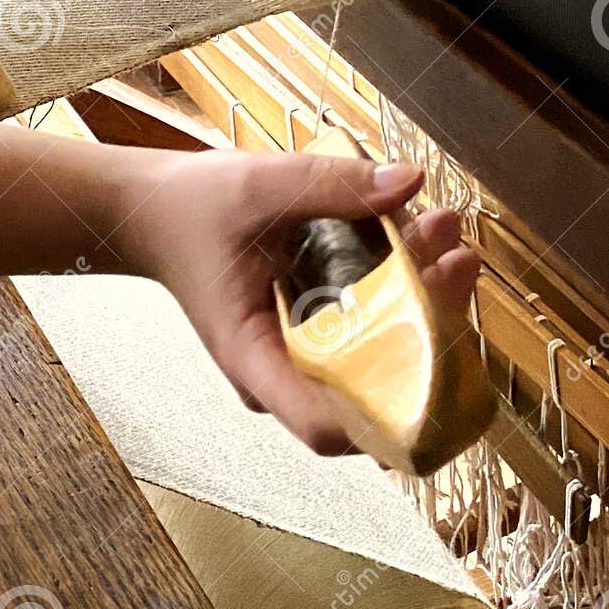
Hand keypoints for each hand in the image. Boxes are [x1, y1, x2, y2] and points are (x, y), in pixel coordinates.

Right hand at [117, 150, 479, 455]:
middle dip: (427, 328)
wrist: (153, 210)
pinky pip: (367, 322)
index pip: (330, 425)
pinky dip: (399, 284)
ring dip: (422, 298)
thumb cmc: (189, 210)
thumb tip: (409, 182)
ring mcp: (300, 352)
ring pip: (377, 352)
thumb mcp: (256, 187)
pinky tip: (422, 236)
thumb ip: (331, 185)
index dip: (393, 410)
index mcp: (256, 359)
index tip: (441, 348)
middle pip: (371, 386)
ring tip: (446, 234)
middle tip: (455, 262)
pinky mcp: (314, 326)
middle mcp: (283, 372)